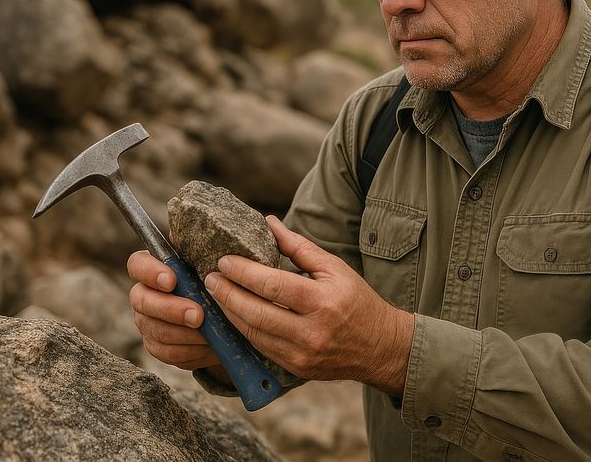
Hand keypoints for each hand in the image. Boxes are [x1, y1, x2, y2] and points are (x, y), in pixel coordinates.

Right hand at [127, 250, 232, 382]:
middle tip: (198, 315)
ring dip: (183, 333)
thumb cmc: (219, 282)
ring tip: (209, 333)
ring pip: (154, 329)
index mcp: (155, 268)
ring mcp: (147, 321)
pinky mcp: (157, 345)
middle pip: (141, 300)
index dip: (150, 272)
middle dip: (170, 309)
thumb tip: (189, 232)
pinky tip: (206, 345)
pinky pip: (166, 351)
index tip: (171, 280)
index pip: (138, 264)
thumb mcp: (213, 264)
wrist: (230, 318)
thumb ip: (199, 250)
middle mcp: (145, 294)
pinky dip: (188, 350)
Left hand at [205, 216, 414, 393]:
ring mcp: (302, 354)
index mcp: (323, 301)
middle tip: (210, 278)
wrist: (380, 348)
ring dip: (230, 313)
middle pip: (257, 313)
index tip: (224, 261)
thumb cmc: (357, 301)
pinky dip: (244, 330)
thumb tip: (269, 222)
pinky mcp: (296, 368)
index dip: (244, 273)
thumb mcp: (334, 268)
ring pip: (254, 333)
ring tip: (215, 294)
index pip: (273, 286)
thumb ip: (298, 247)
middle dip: (227, 294)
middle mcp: (312, 331)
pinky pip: (261, 348)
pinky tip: (234, 315)